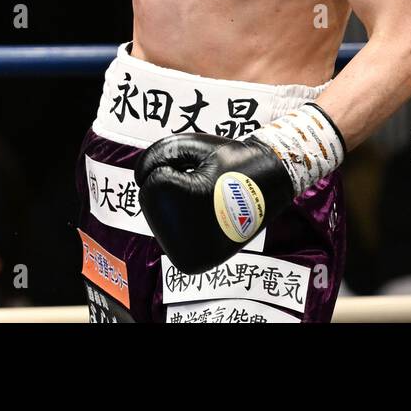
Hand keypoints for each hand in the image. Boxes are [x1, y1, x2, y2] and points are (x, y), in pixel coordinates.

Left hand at [136, 103, 346, 273]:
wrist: (273, 182)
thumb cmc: (231, 159)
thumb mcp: (189, 145)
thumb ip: (154, 157)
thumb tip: (138, 181)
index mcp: (178, 203)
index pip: (149, 179)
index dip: (177, 166)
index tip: (206, 170)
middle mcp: (180, 240)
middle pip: (149, 201)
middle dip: (173, 185)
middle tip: (209, 184)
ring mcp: (187, 257)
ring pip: (158, 217)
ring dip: (176, 202)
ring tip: (208, 200)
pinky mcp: (192, 264)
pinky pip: (171, 233)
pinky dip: (183, 219)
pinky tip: (205, 215)